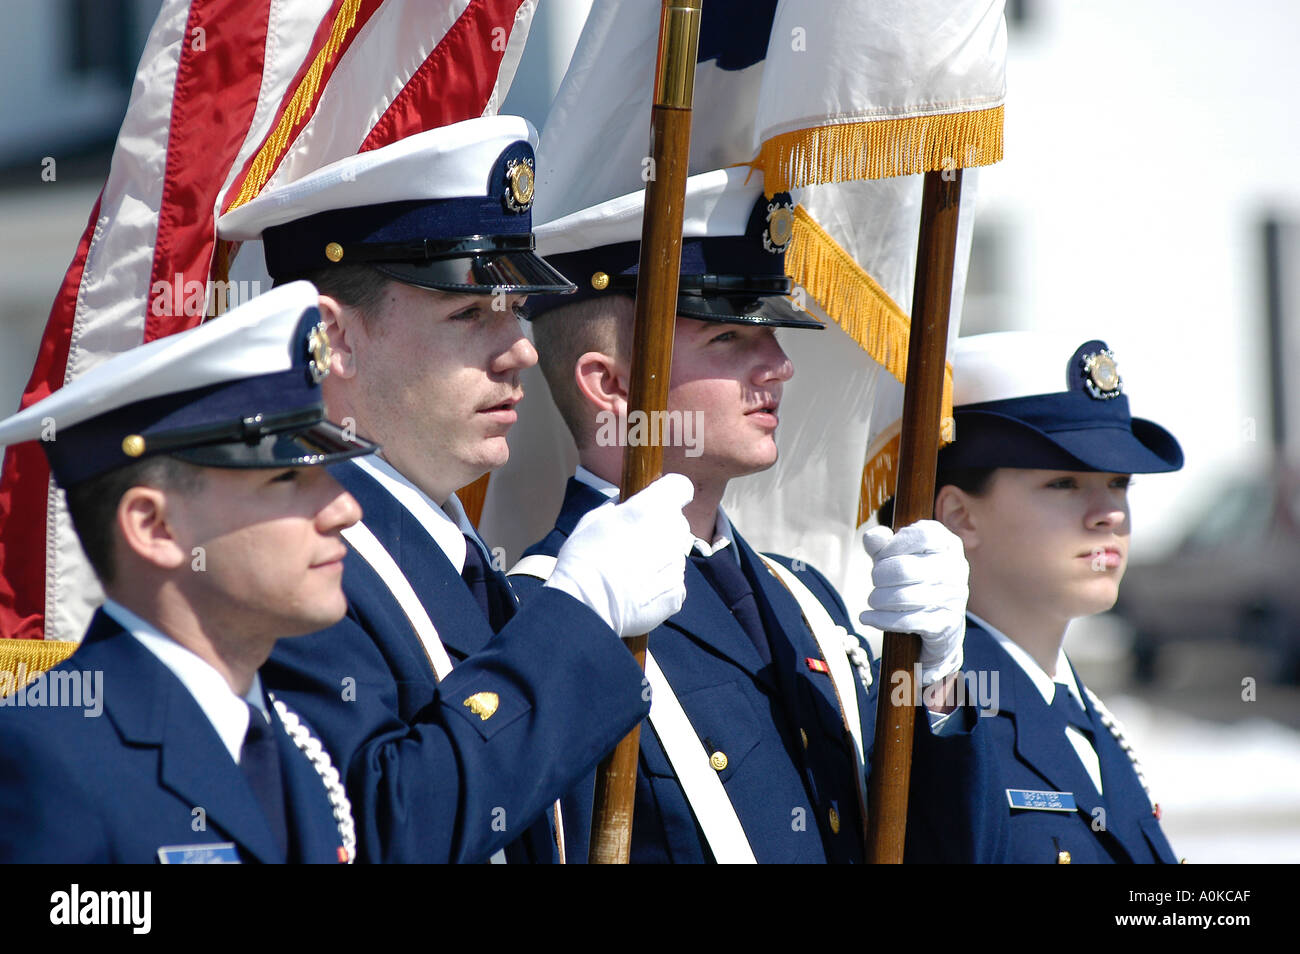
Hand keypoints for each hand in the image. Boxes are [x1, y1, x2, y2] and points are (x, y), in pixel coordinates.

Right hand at [547, 473, 693, 636]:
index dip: (671, 493)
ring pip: (675, 554)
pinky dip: (660, 585)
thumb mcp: (593, 519)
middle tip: (635, 543)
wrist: (586, 605)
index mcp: (650, 508)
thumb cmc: (583, 559)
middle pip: (677, 523)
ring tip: (630, 572)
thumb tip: (626, 505)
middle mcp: (670, 533)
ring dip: (660, 558)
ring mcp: (677, 565)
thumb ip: (619, 508)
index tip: (661, 501)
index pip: (680, 487)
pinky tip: (637, 591)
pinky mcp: (677, 593)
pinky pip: (673, 582)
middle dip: (661, 529)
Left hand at [859, 520, 966, 685]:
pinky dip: (879, 619)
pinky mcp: (944, 623)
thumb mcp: (899, 555)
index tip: (882, 555)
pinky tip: (867, 617)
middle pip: (903, 569)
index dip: (893, 545)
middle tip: (876, 581)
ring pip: (901, 597)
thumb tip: (872, 537)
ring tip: (874, 599)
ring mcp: (952, 597)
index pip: (920, 536)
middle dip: (879, 576)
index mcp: (947, 544)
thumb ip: (882, 543)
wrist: (943, 620)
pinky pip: (904, 621)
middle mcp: (955, 568)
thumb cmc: (916, 578)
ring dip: (878, 599)